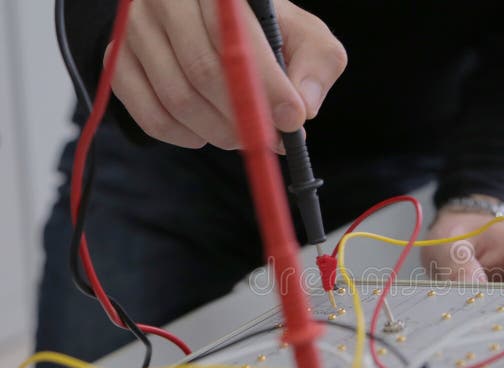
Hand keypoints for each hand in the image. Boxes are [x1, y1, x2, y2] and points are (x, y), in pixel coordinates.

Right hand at [107, 0, 346, 150]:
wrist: (209, 20)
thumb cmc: (263, 31)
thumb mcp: (302, 35)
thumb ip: (316, 63)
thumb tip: (303, 107)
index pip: (235, 35)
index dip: (266, 85)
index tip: (292, 120)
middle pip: (202, 70)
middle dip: (244, 117)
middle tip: (270, 140)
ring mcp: (135, 28)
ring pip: (177, 98)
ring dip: (218, 132)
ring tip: (244, 136)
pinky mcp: (116, 60)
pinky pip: (149, 115)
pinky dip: (184, 137)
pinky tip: (206, 134)